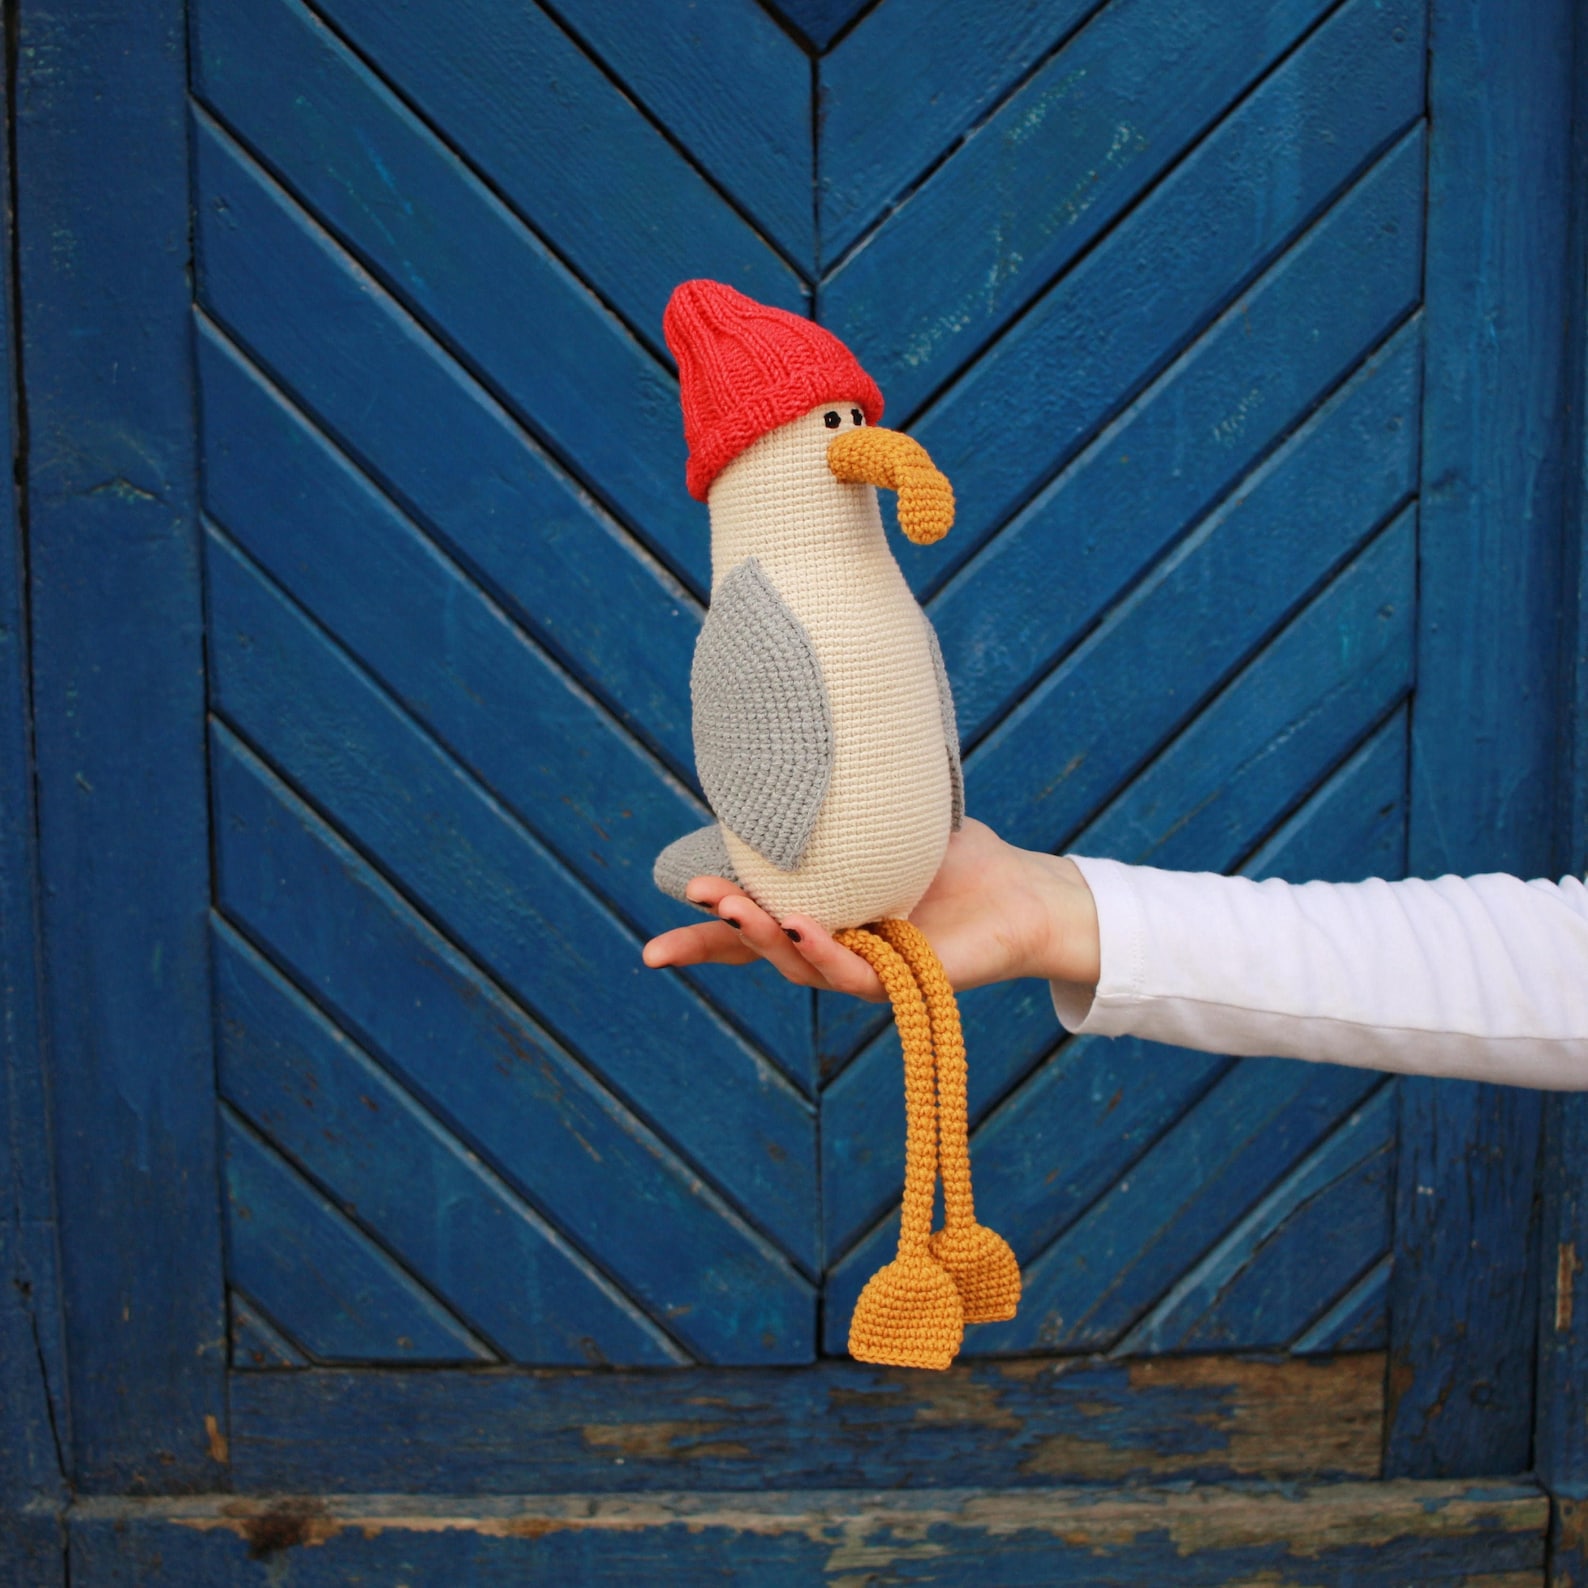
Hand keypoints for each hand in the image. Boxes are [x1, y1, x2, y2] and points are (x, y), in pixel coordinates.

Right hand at [639, 817, 1100, 999]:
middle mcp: (832, 947)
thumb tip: (796, 735)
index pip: (751, 929)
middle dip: (721, 930)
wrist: (1023, 891)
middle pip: (760, 950)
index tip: (650, 954)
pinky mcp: (899, 982)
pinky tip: (797, 929)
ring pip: (794, 963)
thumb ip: (844, 799)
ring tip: (734, 907)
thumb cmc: (958, 856)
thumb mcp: (889, 818)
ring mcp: (862, 968)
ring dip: (761, 935)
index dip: (702, 941)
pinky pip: (849, 975)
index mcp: (820, 913)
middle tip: (697, 896)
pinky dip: (819, 951)